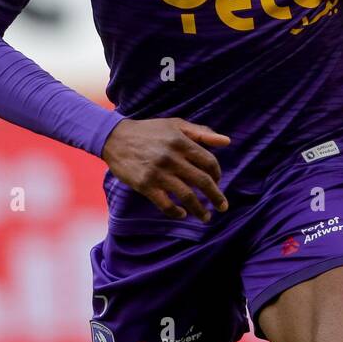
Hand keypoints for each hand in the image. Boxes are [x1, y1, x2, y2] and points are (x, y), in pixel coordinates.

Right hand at [101, 118, 230, 221]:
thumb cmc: (149, 130)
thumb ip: (202, 133)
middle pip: (202, 181)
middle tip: (223, 207)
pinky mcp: (145, 185)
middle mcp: (172, 158)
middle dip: (216, 197)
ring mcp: (158, 173)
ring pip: (187, 196)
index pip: (209, 162)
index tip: (217, 181)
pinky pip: (165, 204)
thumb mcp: (176, 125)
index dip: (217, 174)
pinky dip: (176, 212)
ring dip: (200, 209)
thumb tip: (227, 141)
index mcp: (182, 142)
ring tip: (206, 217)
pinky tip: (182, 214)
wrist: (115, 137)